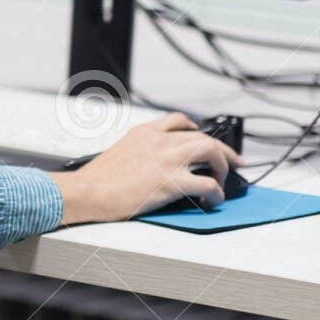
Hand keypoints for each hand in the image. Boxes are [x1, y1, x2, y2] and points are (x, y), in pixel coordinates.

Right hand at [49, 113, 238, 224]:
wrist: (87, 192)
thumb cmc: (97, 180)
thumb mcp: (119, 152)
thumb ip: (141, 151)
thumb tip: (156, 166)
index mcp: (143, 133)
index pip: (178, 120)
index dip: (197, 128)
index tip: (203, 136)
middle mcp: (158, 141)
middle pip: (203, 136)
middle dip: (223, 150)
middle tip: (233, 161)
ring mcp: (167, 159)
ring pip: (211, 151)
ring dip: (223, 166)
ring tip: (223, 179)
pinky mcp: (172, 182)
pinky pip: (208, 184)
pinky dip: (216, 192)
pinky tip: (213, 200)